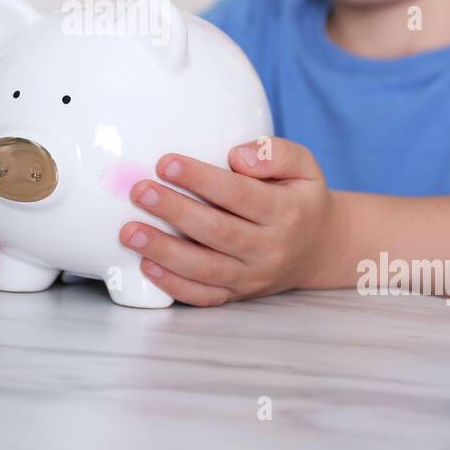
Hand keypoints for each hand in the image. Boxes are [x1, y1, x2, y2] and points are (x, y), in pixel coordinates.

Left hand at [119, 137, 335, 305]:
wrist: (319, 249)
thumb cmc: (301, 198)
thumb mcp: (304, 166)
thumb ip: (275, 153)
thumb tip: (239, 157)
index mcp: (286, 212)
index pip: (240, 195)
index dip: (202, 179)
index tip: (166, 163)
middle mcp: (270, 249)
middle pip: (218, 232)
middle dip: (175, 212)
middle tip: (139, 191)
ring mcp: (252, 276)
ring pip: (205, 269)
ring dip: (164, 251)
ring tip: (130, 232)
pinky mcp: (237, 294)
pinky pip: (203, 297)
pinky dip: (173, 285)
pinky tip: (147, 265)